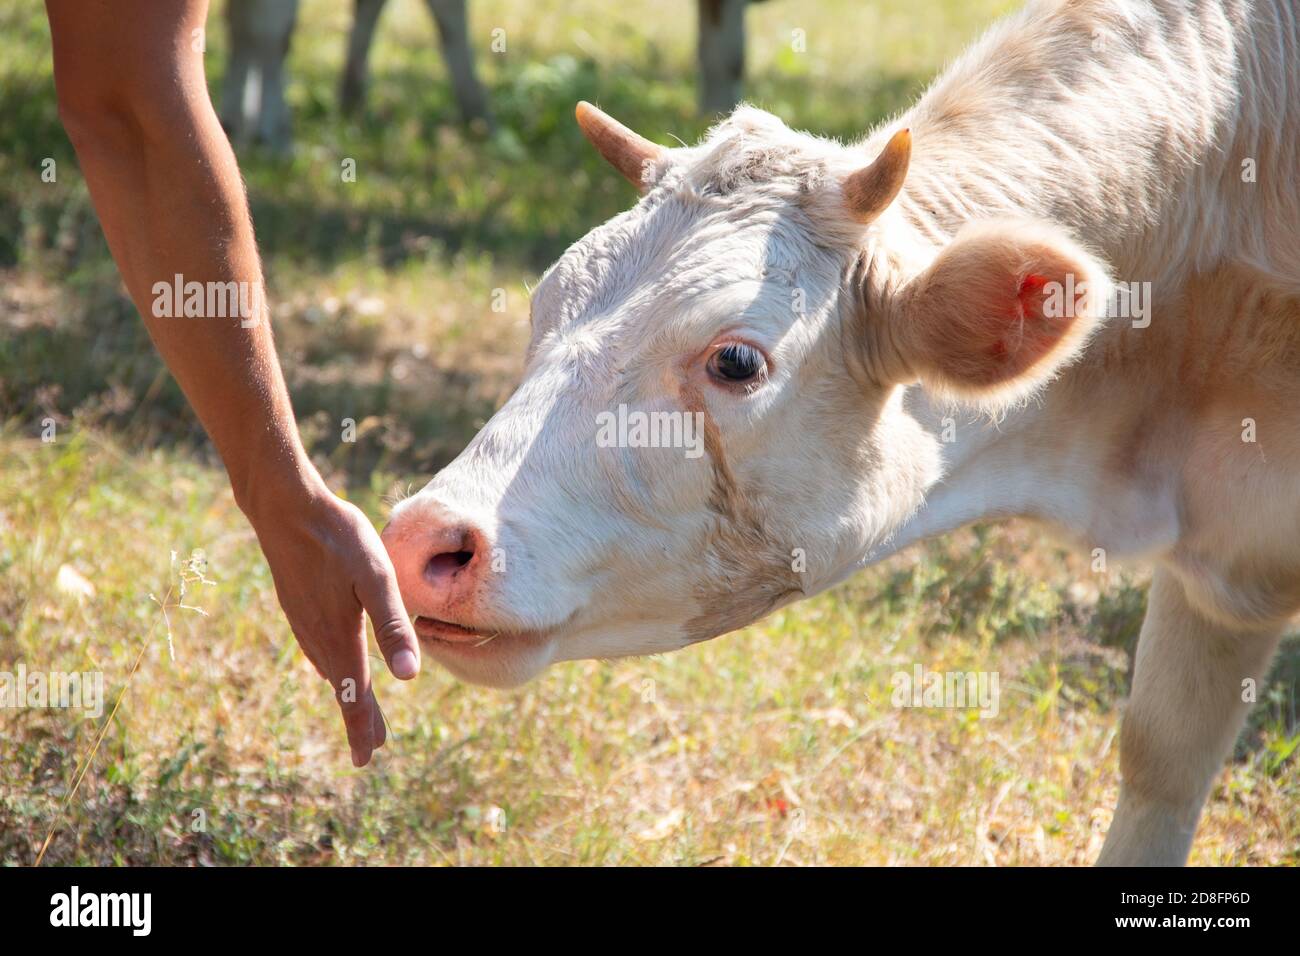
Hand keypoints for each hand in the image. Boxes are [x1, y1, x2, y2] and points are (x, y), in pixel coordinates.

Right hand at [248, 486, 419, 765]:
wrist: (284, 507)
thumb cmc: (338, 538)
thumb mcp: (377, 577)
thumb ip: (392, 626)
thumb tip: (408, 678)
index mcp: (340, 637)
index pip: (354, 696)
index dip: (362, 727)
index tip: (365, 759)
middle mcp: (317, 636)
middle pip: (342, 687)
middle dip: (358, 717)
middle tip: (368, 749)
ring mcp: (302, 621)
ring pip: (328, 668)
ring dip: (346, 693)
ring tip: (358, 710)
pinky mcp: (296, 605)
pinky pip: (316, 649)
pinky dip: (331, 668)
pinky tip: (332, 664)